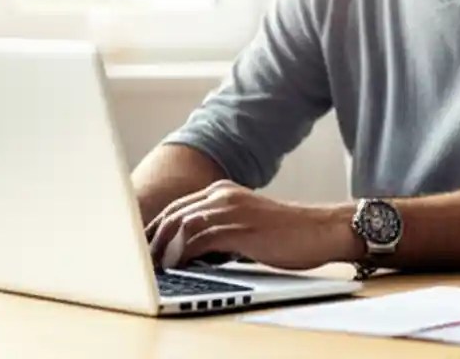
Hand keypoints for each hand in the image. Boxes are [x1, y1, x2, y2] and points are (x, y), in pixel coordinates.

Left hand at [144, 180, 360, 269]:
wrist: (321, 229)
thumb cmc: (287, 232)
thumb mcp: (246, 223)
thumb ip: (218, 229)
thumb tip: (188, 251)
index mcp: (223, 191)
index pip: (176, 208)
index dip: (154, 229)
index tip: (142, 249)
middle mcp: (223, 196)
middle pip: (172, 215)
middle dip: (151, 239)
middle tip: (138, 262)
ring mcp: (232, 211)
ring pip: (181, 226)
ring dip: (161, 248)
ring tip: (152, 268)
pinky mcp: (241, 230)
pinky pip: (199, 240)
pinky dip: (182, 254)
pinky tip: (175, 266)